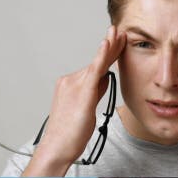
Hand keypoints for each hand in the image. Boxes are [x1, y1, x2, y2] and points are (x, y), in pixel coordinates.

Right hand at [28, 26, 125, 174]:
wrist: (57, 147)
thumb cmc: (71, 133)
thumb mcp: (87, 108)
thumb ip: (96, 90)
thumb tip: (107, 77)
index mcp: (72, 84)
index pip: (95, 66)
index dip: (107, 53)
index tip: (117, 40)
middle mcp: (71, 81)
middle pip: (97, 62)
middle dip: (110, 46)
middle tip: (120, 30)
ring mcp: (74, 86)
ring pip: (97, 64)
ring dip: (109, 48)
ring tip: (119, 34)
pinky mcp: (81, 93)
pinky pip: (94, 72)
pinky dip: (101, 57)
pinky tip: (107, 45)